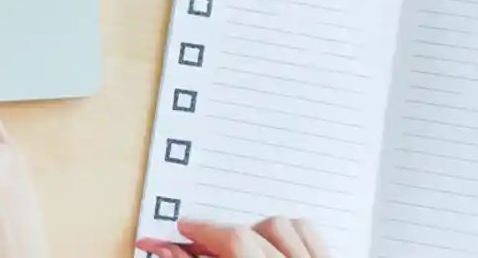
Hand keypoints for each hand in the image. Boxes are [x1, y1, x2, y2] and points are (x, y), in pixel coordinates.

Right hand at [137, 217, 330, 257]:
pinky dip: (287, 234)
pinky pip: (311, 235)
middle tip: (193, 242)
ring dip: (255, 231)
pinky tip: (268, 245)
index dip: (201, 232)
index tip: (174, 234)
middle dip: (219, 235)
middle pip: (255, 232)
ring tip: (233, 247)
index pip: (234, 241)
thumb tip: (165, 249)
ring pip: (287, 228)